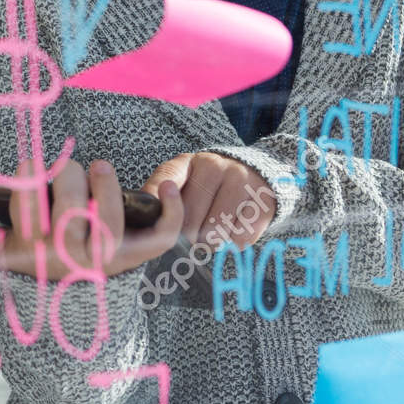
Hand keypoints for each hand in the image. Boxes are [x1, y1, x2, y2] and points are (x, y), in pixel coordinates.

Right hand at [0, 159, 182, 280]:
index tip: (29, 165)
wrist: (68, 315)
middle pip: (70, 204)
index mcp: (30, 248)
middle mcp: (68, 255)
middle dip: (66, 175)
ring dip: (106, 185)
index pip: (27, 203)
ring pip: (109, 216)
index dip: (28, 175)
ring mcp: (104, 259)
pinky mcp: (134, 259)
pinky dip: (170, 211)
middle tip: (64, 168)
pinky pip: (159, 237)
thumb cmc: (30, 265)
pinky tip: (168, 187)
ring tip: (100, 169)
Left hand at [142, 153, 275, 248]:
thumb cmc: (208, 185)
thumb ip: (159, 193)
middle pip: (190, 220)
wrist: (256, 173)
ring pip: (215, 232)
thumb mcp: (183, 180)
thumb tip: (140, 214)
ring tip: (210, 234)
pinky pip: (240, 238)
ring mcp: (241, 182)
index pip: (165, 183)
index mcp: (187, 162)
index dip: (160, 209)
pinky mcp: (263, 201)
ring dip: (211, 242)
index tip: (157, 225)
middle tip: (192, 237)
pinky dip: (233, 242)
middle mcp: (214, 166)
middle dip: (188, 236)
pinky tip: (232, 230)